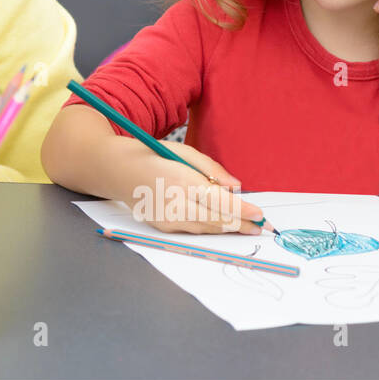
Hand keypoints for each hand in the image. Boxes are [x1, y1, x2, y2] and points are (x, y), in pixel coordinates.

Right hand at [132, 141, 266, 234]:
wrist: (116, 170)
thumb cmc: (152, 155)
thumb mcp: (183, 151)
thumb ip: (211, 169)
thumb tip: (235, 186)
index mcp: (180, 179)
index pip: (219, 201)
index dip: (243, 210)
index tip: (260, 215)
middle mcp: (173, 202)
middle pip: (216, 220)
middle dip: (241, 224)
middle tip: (261, 226)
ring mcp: (167, 218)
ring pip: (206, 228)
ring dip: (228, 228)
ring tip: (247, 227)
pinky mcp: (163, 226)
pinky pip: (193, 228)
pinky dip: (209, 226)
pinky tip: (222, 223)